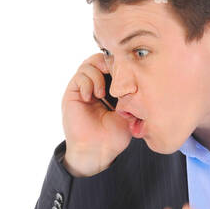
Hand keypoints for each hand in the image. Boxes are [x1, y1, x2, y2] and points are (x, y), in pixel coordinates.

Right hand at [61, 52, 133, 176]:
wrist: (99, 149)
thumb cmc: (115, 134)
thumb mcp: (130, 109)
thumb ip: (131, 90)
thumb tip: (136, 70)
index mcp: (111, 88)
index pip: (115, 63)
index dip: (121, 63)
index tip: (128, 73)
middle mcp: (96, 85)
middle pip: (101, 58)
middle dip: (110, 64)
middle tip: (116, 77)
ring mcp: (84, 88)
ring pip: (90, 63)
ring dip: (98, 75)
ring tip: (102, 94)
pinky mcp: (73, 93)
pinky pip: (79, 76)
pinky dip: (87, 83)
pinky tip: (92, 97)